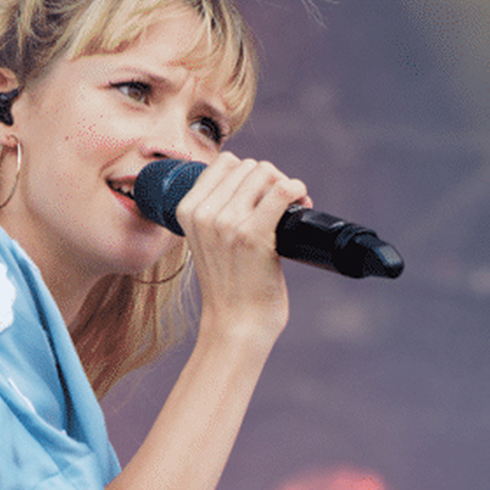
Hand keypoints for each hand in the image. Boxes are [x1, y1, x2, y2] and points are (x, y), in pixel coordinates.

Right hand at [173, 152, 308, 343]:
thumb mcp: (207, 243)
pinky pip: (281, 190)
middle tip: (283, 204)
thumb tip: (255, 182)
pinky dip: (297, 189)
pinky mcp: (254, 236)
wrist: (235, 325)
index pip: (225, 163)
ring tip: (293, 206)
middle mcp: (205, 214)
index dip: (250, 173)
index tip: (262, 194)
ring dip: (286, 184)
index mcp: (188, 211)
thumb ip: (216, 213)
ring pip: (265, 173)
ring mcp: (228, 223)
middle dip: (271, 179)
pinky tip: (301, 200)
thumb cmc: (229, 287)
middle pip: (249, 167)